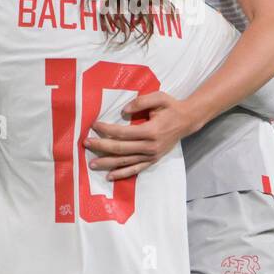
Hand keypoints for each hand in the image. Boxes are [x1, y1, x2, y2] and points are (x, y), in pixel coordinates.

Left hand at [85, 91, 200, 179]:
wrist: (187, 120)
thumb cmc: (171, 107)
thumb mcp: (159, 97)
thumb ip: (141, 102)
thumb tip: (124, 111)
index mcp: (151, 131)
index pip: (123, 132)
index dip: (107, 129)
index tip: (95, 125)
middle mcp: (150, 146)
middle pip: (121, 148)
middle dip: (102, 146)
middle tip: (87, 143)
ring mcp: (152, 155)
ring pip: (126, 161)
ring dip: (108, 163)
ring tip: (92, 164)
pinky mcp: (153, 160)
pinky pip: (135, 169)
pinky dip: (122, 174)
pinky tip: (110, 176)